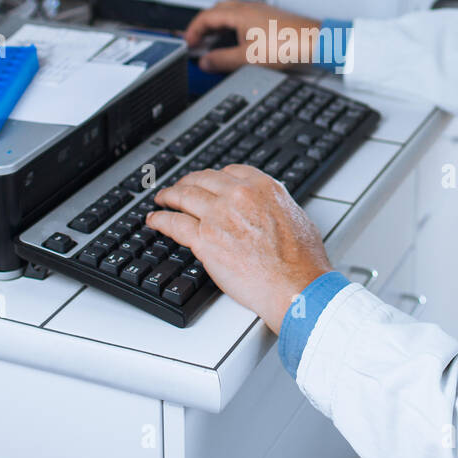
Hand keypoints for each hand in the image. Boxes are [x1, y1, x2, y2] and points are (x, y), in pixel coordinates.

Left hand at [147, 165, 331, 333]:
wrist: (295, 286)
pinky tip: (154, 220)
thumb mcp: (297, 217)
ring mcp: (218, 216)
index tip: (208, 182)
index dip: (214, 177)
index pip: (229, 172)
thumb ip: (277, 206)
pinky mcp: (204, 239)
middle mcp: (238, 195)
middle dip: (187, 182)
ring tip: (161, 199)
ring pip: (183, 196)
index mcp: (263, 187)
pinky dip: (159, 219)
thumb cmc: (303, 261)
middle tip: (179, 188)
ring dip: (168, 196)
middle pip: (202, 180)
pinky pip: (173, 223)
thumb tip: (270, 210)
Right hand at [183, 0, 320, 72]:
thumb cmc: (288, 44)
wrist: (315, 42)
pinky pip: (242, 20)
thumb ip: (222, 60)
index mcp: (239, 13)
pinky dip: (231, 29)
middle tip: (196, 42)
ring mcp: (260, 12)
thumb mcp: (247, 58)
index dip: (193, 30)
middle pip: (216, 11)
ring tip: (213, 44)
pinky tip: (236, 43)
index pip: (206, 16)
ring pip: (230, 14)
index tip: (187, 43)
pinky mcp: (270, 19)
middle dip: (203, 26)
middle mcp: (249, 8)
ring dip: (217, 28)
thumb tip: (205, 62)